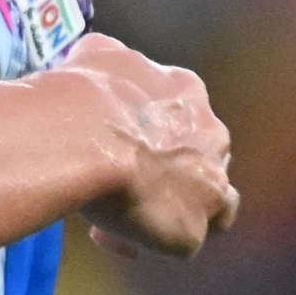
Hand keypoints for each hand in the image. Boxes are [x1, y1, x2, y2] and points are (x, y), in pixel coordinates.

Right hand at [51, 35, 237, 259]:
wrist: (83, 134)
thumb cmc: (85, 91)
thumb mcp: (95, 53)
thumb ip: (107, 58)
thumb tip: (97, 54)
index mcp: (187, 91)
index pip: (177, 111)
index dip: (146, 129)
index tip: (114, 141)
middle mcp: (212, 134)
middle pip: (200, 156)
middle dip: (167, 168)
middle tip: (123, 179)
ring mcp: (210, 185)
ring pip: (210, 201)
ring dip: (176, 205)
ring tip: (132, 215)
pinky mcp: (192, 229)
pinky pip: (179, 240)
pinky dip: (154, 238)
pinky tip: (117, 237)